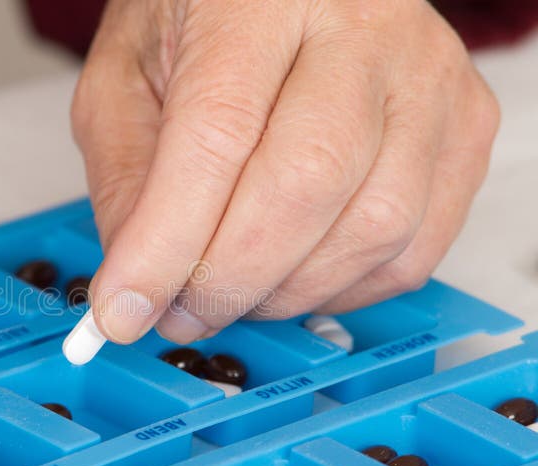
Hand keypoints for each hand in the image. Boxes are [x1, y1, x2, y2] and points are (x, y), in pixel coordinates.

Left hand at [72, 0, 498, 343]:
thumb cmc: (204, 18)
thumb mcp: (125, 77)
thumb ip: (125, 177)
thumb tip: (138, 285)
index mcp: (258, 2)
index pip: (217, 138)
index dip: (168, 245)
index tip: (126, 310)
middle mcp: (362, 30)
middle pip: (305, 186)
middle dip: (228, 281)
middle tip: (181, 311)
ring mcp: (427, 80)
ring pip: (372, 229)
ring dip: (286, 292)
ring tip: (233, 289)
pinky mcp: (462, 128)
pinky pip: (415, 250)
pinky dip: (344, 289)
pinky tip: (295, 275)